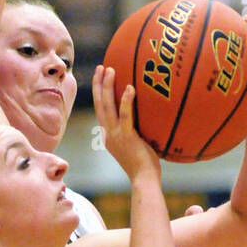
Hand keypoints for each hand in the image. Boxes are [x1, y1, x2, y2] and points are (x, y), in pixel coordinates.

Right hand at [93, 64, 160, 180]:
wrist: (144, 180)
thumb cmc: (146, 165)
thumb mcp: (137, 145)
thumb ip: (136, 131)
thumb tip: (148, 117)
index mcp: (109, 135)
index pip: (101, 110)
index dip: (100, 93)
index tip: (101, 77)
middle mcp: (108, 134)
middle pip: (99, 105)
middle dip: (99, 84)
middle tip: (101, 67)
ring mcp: (116, 135)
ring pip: (107, 107)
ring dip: (107, 87)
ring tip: (110, 70)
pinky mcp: (127, 137)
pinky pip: (125, 116)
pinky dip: (126, 102)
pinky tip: (130, 88)